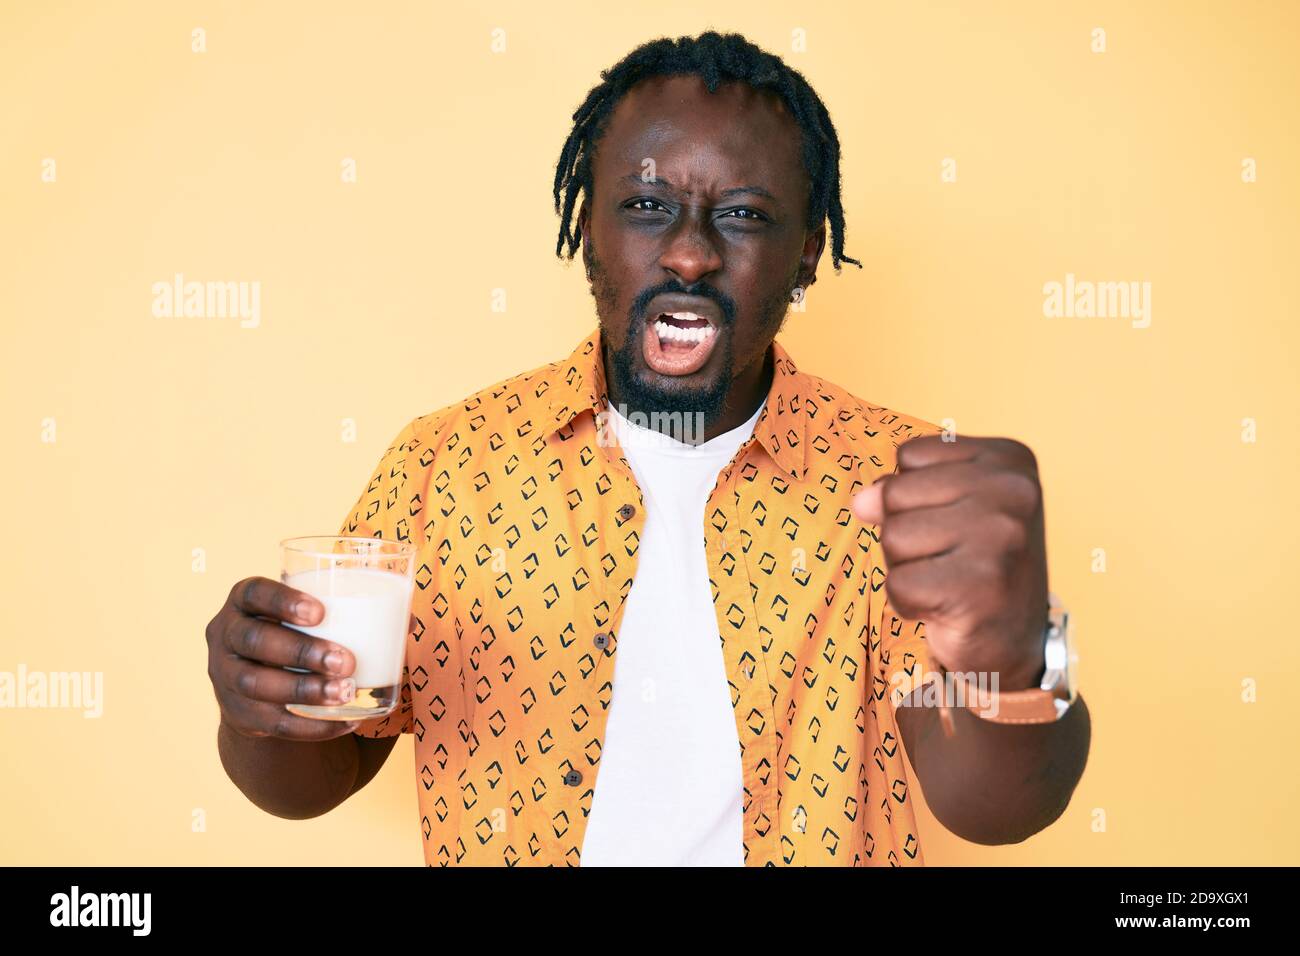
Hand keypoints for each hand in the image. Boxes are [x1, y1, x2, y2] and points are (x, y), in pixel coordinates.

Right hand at [205, 576, 360, 738]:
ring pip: (256, 684)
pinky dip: (312, 726)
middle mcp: (225, 635)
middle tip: (346, 661)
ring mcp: (225, 677)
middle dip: (301, 651)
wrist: (259, 687)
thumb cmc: (296, 635)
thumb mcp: (309, 618)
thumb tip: (408, 620)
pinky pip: (272, 724)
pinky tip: (345, 722)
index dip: (282, 601)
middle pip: (254, 640)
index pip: (253, 592)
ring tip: (346, 692)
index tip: (320, 613)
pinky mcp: (237, 714)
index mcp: (244, 601)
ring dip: (305, 690)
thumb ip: (352, 613)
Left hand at [850, 435, 1048, 690]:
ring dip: (907, 568)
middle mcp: (1014, 492)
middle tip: (950, 558)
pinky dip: (909, 603)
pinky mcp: (981, 587)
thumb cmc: (972, 564)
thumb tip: (863, 502)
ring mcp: (1001, 538)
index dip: (915, 496)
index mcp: (1008, 458)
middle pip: (896, 493)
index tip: (957, 522)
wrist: (1012, 641)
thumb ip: (900, 487)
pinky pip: (897, 584)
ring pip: (893, 537)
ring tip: (948, 580)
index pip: (911, 455)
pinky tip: (946, 607)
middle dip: (906, 532)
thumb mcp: (945, 506)